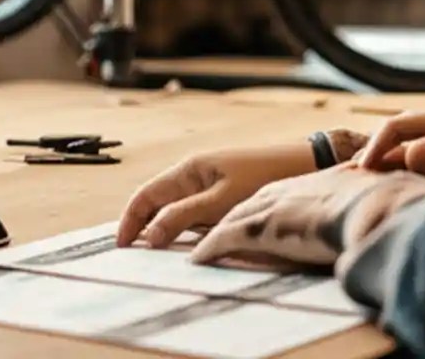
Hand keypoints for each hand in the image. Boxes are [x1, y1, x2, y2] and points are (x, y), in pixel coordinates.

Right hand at [116, 142, 340, 247]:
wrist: (303, 165)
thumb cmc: (262, 177)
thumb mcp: (219, 201)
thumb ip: (183, 217)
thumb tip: (149, 237)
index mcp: (187, 170)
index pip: (145, 196)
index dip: (129, 221)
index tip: (121, 246)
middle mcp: (193, 176)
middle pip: (156, 204)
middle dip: (143, 228)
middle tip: (133, 258)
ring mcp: (208, 186)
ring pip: (175, 212)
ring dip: (163, 231)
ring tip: (155, 258)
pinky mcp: (223, 196)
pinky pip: (194, 216)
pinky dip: (185, 231)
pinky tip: (188, 247)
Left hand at [189, 165, 424, 265]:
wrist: (381, 202)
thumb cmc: (389, 203)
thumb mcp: (379, 198)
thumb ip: (373, 206)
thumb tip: (391, 215)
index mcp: (316, 183)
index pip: (280, 194)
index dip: (266, 206)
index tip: (257, 216)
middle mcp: (290, 190)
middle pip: (250, 202)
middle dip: (232, 214)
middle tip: (214, 227)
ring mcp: (275, 206)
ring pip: (233, 218)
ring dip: (215, 232)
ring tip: (200, 247)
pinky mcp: (265, 227)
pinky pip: (227, 238)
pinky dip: (211, 248)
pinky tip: (199, 259)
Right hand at [352, 107, 424, 181]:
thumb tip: (414, 150)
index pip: (399, 125)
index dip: (376, 147)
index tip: (361, 174)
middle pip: (398, 131)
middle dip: (377, 153)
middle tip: (353, 180)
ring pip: (405, 142)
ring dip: (386, 161)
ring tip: (362, 182)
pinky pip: (415, 153)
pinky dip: (398, 166)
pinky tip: (385, 182)